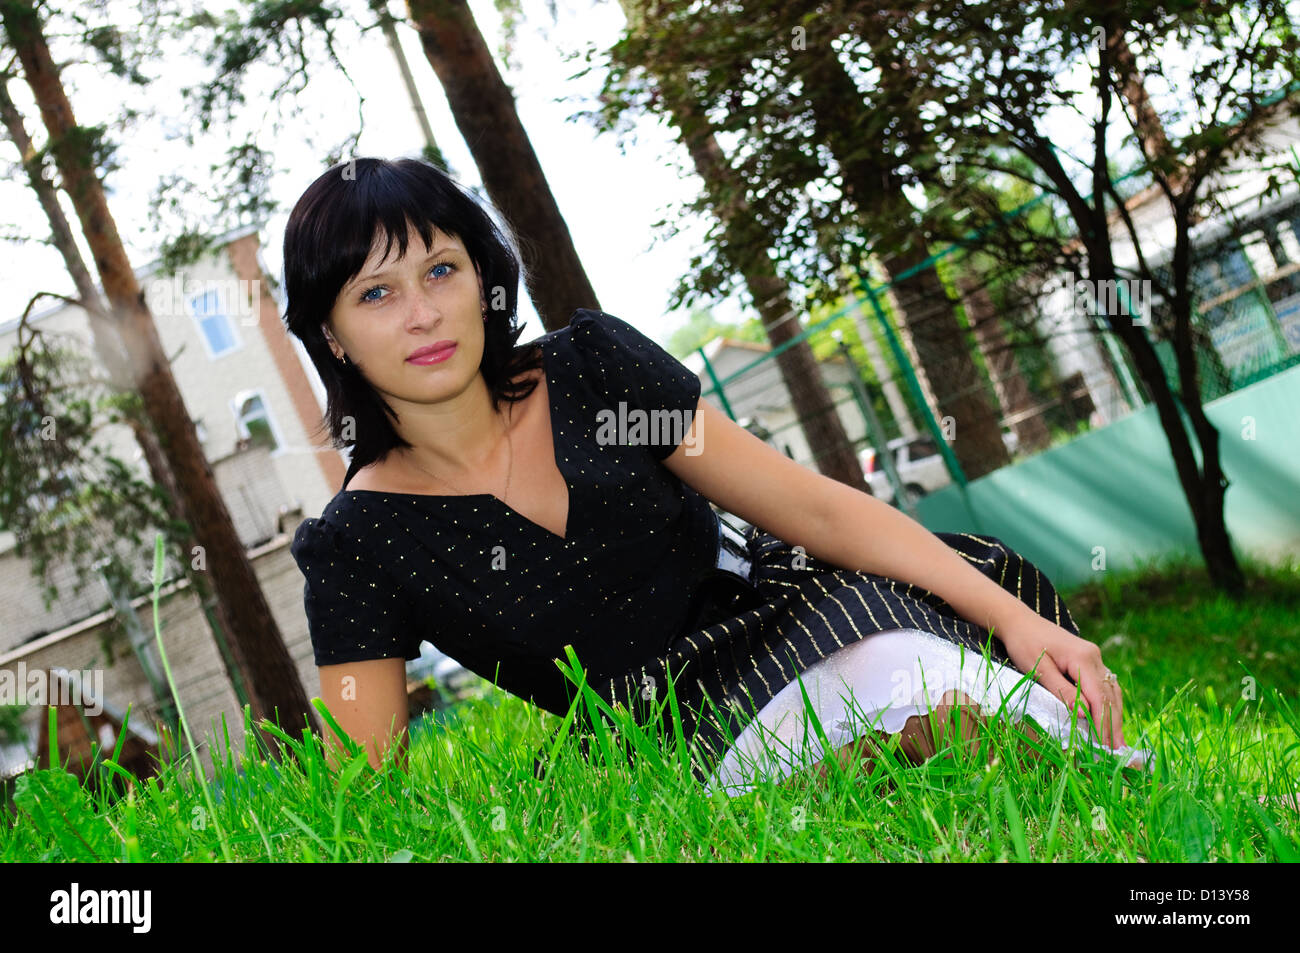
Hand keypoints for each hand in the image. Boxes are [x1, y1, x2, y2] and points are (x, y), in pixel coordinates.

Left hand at [995, 607, 1124, 750]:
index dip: (1104, 723)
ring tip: (1117, 742)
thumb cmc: (1024, 643)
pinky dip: (1108, 704)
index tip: (1107, 746)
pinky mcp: (1090, 660)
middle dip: (1114, 724)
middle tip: (1118, 752)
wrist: (1020, 621)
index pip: (1098, 696)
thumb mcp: (1038, 668)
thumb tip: (1083, 714)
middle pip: (1109, 695)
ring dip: (1114, 716)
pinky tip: (1109, 720)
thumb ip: (1061, 690)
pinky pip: (1104, 685)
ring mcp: (1094, 657)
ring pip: (1111, 691)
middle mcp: (1094, 656)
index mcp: (1082, 657)